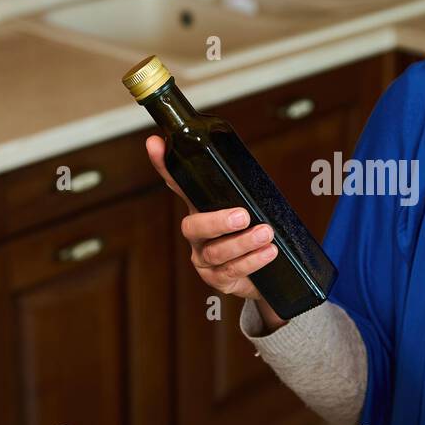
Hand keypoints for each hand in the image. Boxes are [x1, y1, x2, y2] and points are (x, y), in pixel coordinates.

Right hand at [145, 135, 285, 330]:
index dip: (164, 165)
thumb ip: (246, 190)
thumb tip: (251, 167)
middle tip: (243, 216)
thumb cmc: (253, 235)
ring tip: (266, 234)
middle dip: (217, 222)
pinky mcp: (218, 280)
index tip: (155, 144)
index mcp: (201, 209)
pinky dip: (251, 261)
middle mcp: (197, 234)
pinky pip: (231, 271)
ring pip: (216, 253)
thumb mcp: (252, 208)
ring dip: (243, 243)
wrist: (266, 275)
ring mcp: (204, 259)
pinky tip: (268, 252)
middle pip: (193, 227)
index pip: (179, 184)